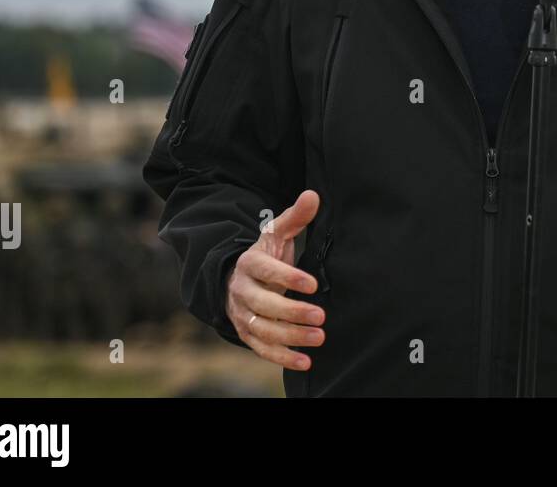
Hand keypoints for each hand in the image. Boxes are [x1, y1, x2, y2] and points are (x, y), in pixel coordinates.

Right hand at [225, 189, 325, 370]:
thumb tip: (313, 195)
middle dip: (292, 312)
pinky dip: (282, 357)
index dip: (288, 277)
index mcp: (250, 263)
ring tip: (320, 337)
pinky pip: (262, 349)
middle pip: (264, 304)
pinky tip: (306, 361)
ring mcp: (242, 315)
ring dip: (291, 337)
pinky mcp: (247, 333)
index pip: (267, 271)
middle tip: (320, 316)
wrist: (235, 278)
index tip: (313, 284)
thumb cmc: (265, 254)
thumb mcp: (277, 233)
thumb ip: (295, 217)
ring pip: (263, 329)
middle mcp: (242, 291)